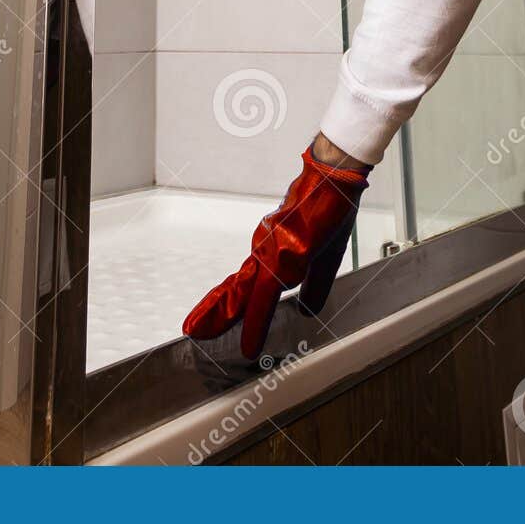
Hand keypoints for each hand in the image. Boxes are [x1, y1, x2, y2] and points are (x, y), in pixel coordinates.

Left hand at [182, 142, 372, 358]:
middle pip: (235, 288)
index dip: (234, 303)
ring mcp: (270, 252)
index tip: (215, 319)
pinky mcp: (282, 255)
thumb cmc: (329, 210)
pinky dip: (255, 322)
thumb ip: (315, 286)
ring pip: (240, 291)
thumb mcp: (326, 258)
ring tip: (196, 331)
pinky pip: (263, 294)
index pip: (247, 283)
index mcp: (274, 253)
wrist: (333, 180)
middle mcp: (266, 252)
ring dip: (219, 314)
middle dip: (214, 311)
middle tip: (192, 329)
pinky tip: (249, 343)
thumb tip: (306, 311)